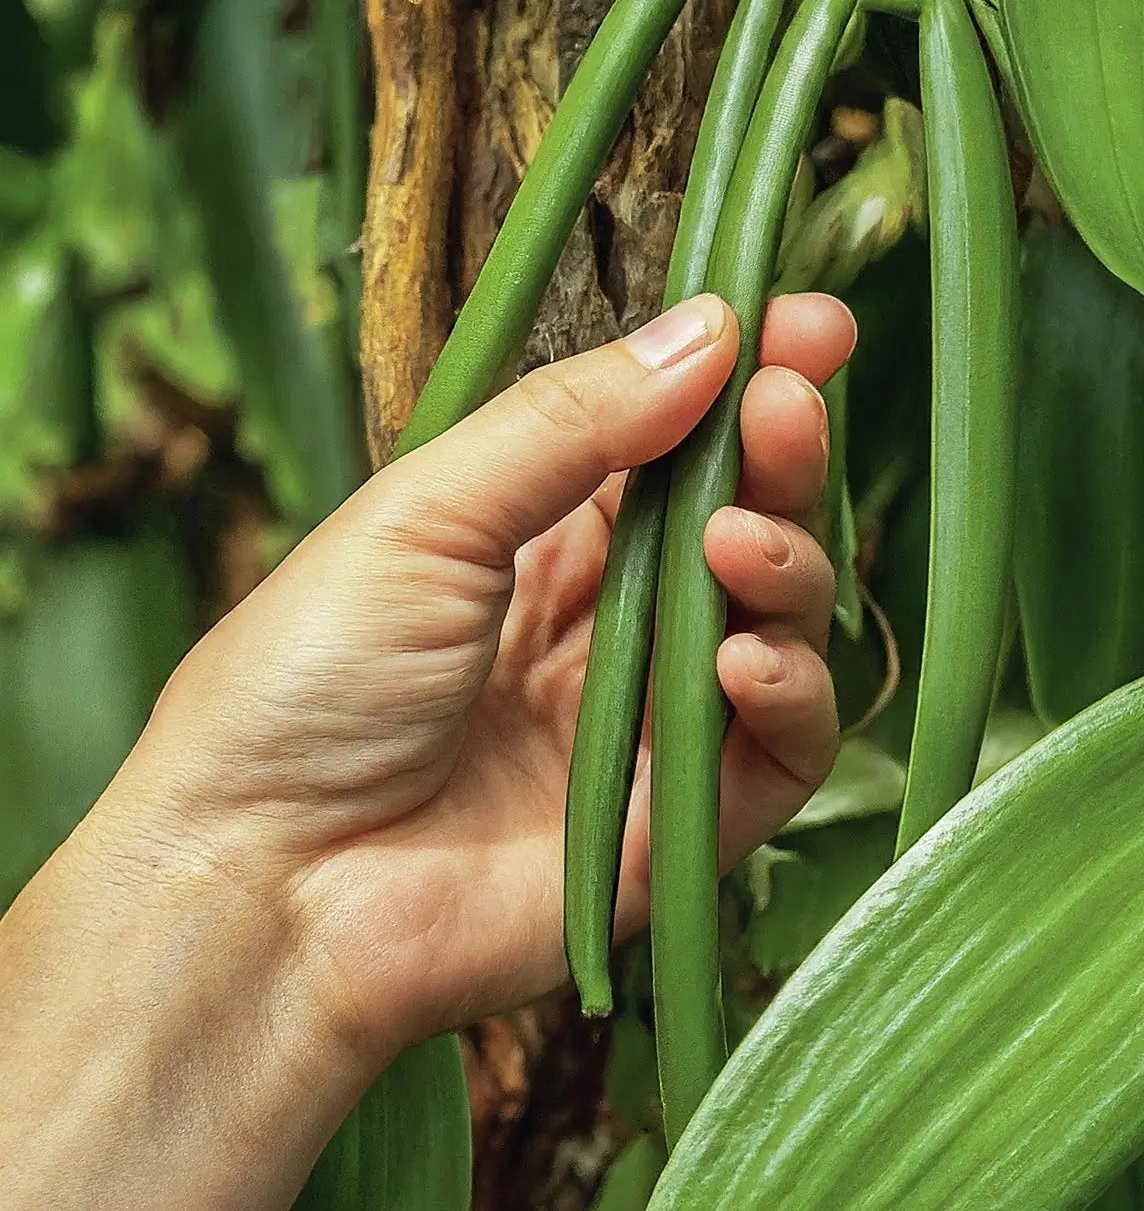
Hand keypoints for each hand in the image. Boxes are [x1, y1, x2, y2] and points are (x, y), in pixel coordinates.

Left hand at [97, 291, 854, 1062]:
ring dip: (789, 565)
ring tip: (738, 541)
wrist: (264, 887)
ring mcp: (651, 719)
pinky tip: (743, 661)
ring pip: (783, 623)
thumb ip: (571, 427)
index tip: (811, 323)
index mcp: (543, 536)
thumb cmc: (306, 682)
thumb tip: (710, 328)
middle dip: (782, 454)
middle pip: (746, 519)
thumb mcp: (425, 512)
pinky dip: (790, 695)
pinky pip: (782, 751)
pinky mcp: (679, 820)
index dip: (748, 380)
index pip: (678, 442)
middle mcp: (612, 620)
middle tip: (791, 406)